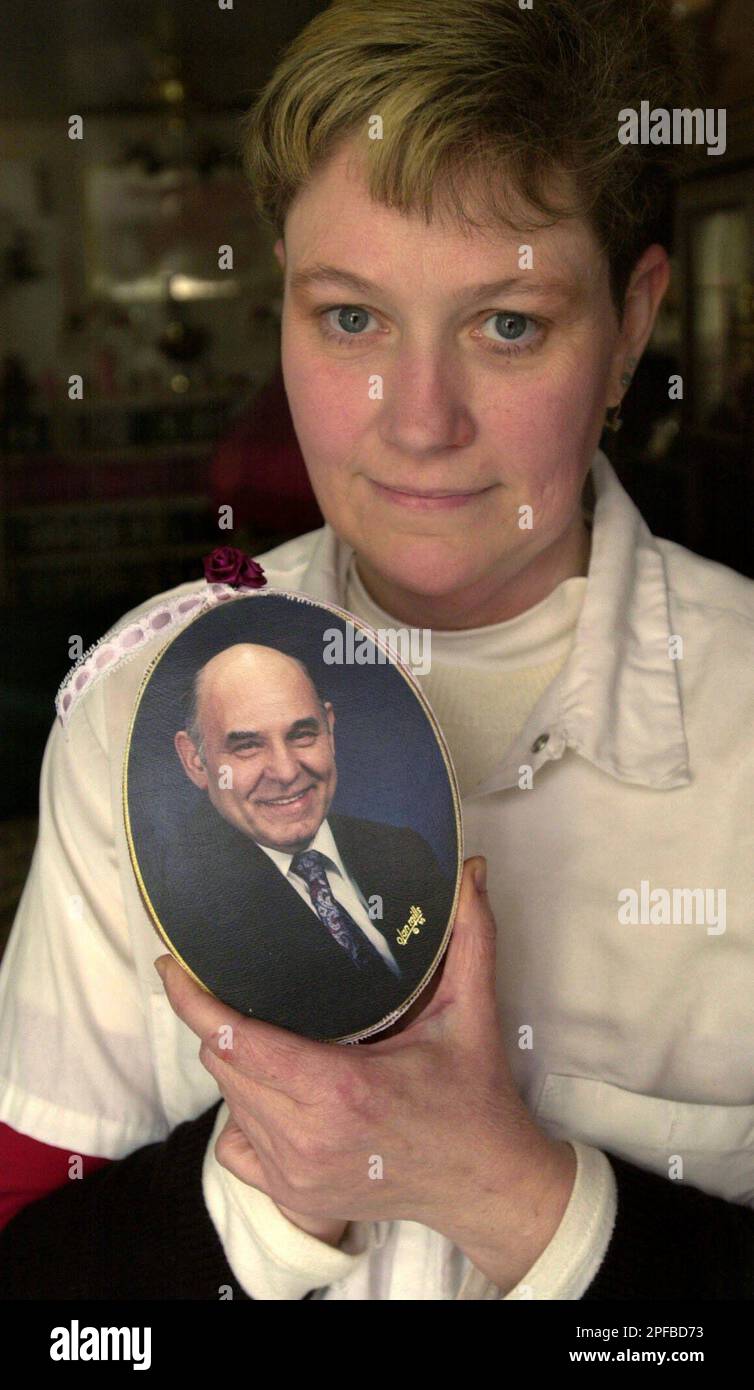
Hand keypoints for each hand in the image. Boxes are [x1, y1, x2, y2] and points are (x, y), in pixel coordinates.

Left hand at [156, 856, 574, 1288]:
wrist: (487, 1187)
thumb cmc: (475, 1099)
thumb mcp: (473, 1013)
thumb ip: (470, 936)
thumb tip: (468, 869)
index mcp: (339, 1089)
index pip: (236, 1039)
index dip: (194, 1000)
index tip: (173, 964)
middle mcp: (305, 1136)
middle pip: (222, 1063)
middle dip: (218, 1020)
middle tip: (233, 983)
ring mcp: (295, 1174)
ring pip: (228, 1101)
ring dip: (234, 1062)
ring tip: (266, 1030)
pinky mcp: (294, 1197)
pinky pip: (236, 1145)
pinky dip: (243, 1113)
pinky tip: (274, 1091)